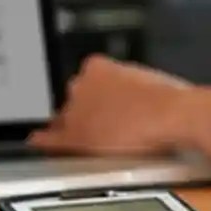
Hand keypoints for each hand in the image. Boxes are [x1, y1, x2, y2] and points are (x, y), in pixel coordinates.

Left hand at [28, 55, 193, 155]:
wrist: (171, 116)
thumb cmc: (170, 101)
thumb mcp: (150, 80)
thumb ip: (132, 85)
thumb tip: (139, 95)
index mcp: (98, 67)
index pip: (84, 82)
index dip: (92, 98)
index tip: (99, 105)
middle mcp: (80, 86)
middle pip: (71, 101)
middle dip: (82, 112)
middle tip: (100, 126)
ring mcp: (75, 111)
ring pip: (63, 120)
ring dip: (72, 128)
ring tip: (90, 141)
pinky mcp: (74, 137)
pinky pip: (49, 140)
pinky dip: (43, 142)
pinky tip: (39, 143)